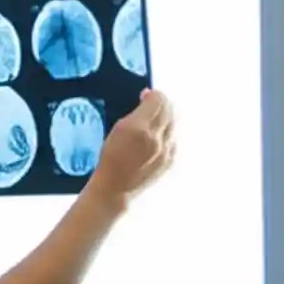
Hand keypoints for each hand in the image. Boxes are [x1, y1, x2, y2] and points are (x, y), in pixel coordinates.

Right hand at [85, 89, 175, 210]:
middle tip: (152, 104)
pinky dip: (167, 134)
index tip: (146, 95)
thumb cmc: (109, 160)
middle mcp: (155, 138)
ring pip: (174, 124)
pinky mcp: (170, 160)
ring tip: (154, 121)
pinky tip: (156, 138)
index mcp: (138, 128)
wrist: (114, 189)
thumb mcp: (115, 131)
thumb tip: (148, 97)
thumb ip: (133, 114)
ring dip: (166, 118)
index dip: (153, 94)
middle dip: (162, 104)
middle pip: (169, 109)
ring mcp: (165, 151)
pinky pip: (174, 139)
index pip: (158, 100)